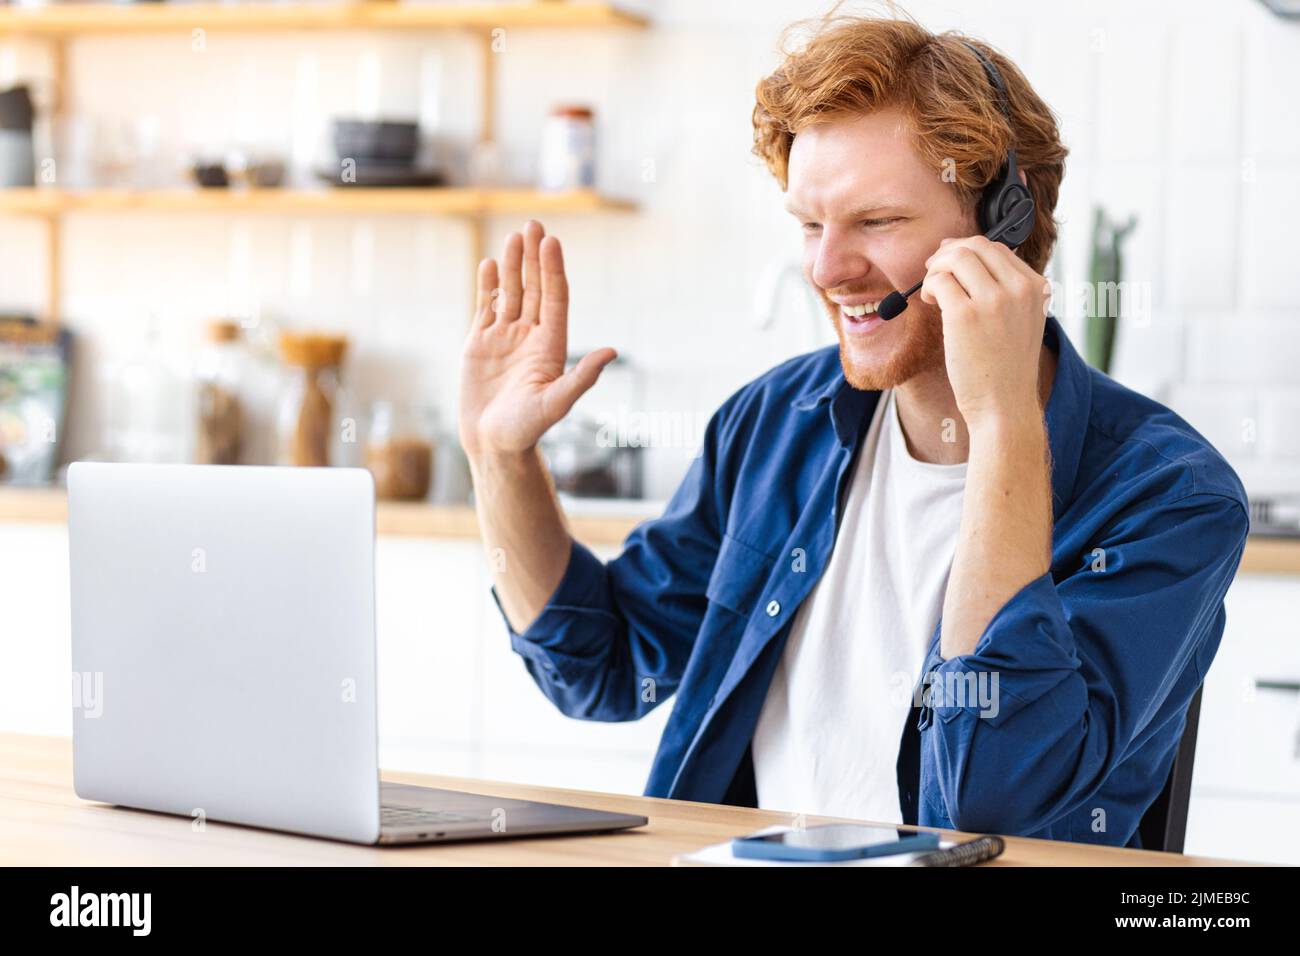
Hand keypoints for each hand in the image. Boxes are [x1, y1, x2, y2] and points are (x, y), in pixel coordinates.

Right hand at [458, 220, 616, 459]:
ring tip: (514, 236)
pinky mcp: (481, 344)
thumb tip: (612, 352)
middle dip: (534, 257)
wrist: (493, 445)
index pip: (554, 299)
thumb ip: (582, 377)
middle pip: (534, 288)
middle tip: (533, 224)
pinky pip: (486, 307)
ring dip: (513, 265)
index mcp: (550, 346)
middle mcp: (530, 336)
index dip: (553, 270)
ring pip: (510, 293)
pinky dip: (488, 286)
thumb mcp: (557, 404)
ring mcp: (505, 338)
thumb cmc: (526, 430)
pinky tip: (491, 264)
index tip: (551, 242)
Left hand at [918, 235, 1051, 427]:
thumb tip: (965, 255)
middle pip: (975, 245)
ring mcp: (993, 300)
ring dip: (936, 269)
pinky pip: (939, 281)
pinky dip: (928, 287)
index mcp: (1035, 287)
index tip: (951, 264)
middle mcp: (1018, 289)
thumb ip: (1005, 289)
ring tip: (933, 292)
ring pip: (955, 257)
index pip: (997, 248)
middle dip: (948, 254)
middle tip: (933, 272)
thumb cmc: (1005, 367)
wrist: (1004, 405)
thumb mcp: (1022, 320)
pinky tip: (930, 303)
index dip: (968, 250)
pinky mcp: (965, 315)